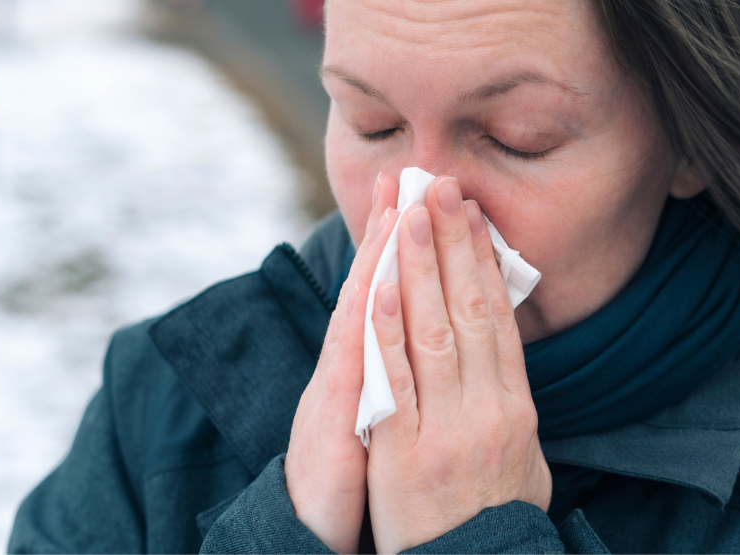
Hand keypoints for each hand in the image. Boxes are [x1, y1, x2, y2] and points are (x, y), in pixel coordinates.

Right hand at [283, 173, 399, 553]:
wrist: (313, 519)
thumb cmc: (354, 463)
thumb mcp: (383, 406)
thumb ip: (398, 365)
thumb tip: (426, 331)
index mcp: (369, 358)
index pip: (391, 289)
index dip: (406, 243)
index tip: (423, 194)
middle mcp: (351, 362)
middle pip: (373, 285)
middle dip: (391, 230)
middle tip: (407, 174)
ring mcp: (336, 385)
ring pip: (358, 312)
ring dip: (376, 260)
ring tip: (393, 208)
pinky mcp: (329, 419)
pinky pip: (349, 369)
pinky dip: (361, 330)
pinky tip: (370, 290)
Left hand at [366, 176, 551, 553]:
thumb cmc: (496, 523)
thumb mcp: (525, 469)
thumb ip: (516, 417)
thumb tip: (513, 376)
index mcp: (517, 410)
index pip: (498, 320)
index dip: (485, 264)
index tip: (473, 218)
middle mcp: (488, 409)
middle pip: (469, 311)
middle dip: (454, 245)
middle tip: (442, 187)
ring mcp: (447, 427)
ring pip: (433, 331)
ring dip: (422, 267)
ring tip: (413, 211)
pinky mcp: (405, 450)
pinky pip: (396, 379)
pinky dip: (388, 327)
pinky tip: (382, 283)